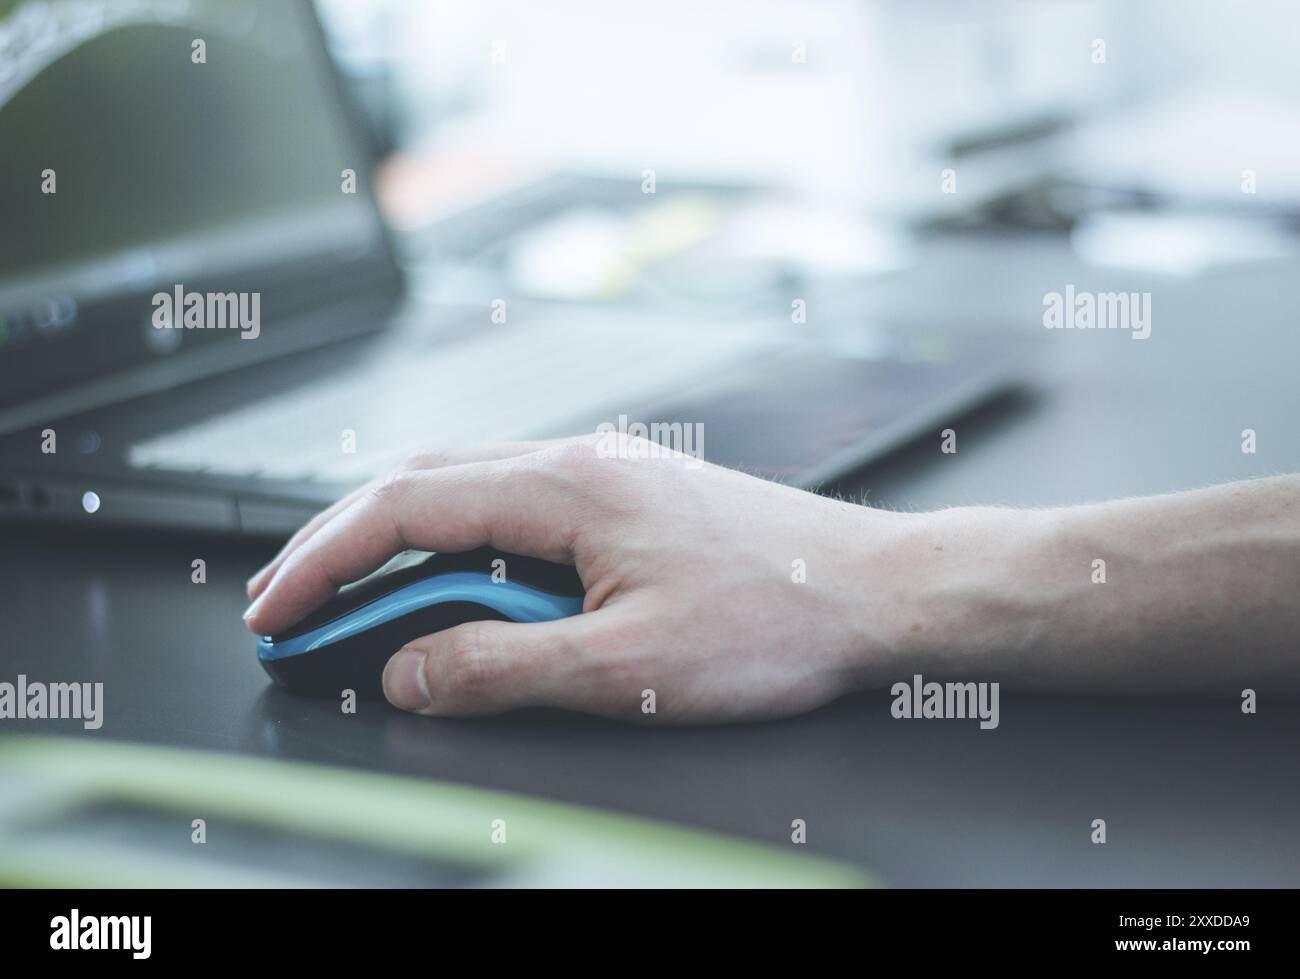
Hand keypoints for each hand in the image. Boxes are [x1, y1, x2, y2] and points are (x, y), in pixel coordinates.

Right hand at [243, 434, 925, 721]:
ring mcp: (605, 474)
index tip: (278, 609)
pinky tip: (464, 593)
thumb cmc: (777, 615)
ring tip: (365, 611)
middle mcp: (579, 462)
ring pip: (469, 494)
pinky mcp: (628, 500)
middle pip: (423, 487)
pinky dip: (465, 550)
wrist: (874, 591)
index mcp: (567, 486)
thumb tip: (410, 673)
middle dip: (346, 549)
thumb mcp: (627, 670)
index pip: (404, 508)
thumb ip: (502, 669)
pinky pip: (518, 511)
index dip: (324, 562)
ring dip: (406, 550)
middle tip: (298, 610)